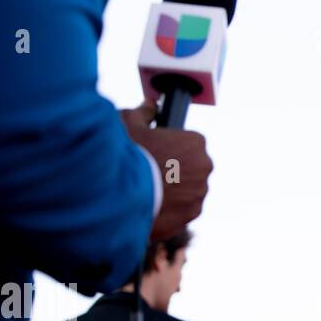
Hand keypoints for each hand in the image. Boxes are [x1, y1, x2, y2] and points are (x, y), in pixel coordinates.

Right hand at [121, 100, 212, 240]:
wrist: (116, 192)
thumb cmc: (124, 154)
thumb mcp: (128, 123)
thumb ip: (143, 113)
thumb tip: (150, 105)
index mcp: (195, 142)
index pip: (188, 143)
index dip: (169, 149)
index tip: (154, 154)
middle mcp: (204, 166)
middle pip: (189, 168)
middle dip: (173, 171)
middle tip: (148, 175)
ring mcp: (198, 193)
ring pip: (187, 191)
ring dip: (172, 192)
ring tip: (146, 193)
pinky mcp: (190, 215)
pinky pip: (181, 212)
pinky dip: (169, 211)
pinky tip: (150, 207)